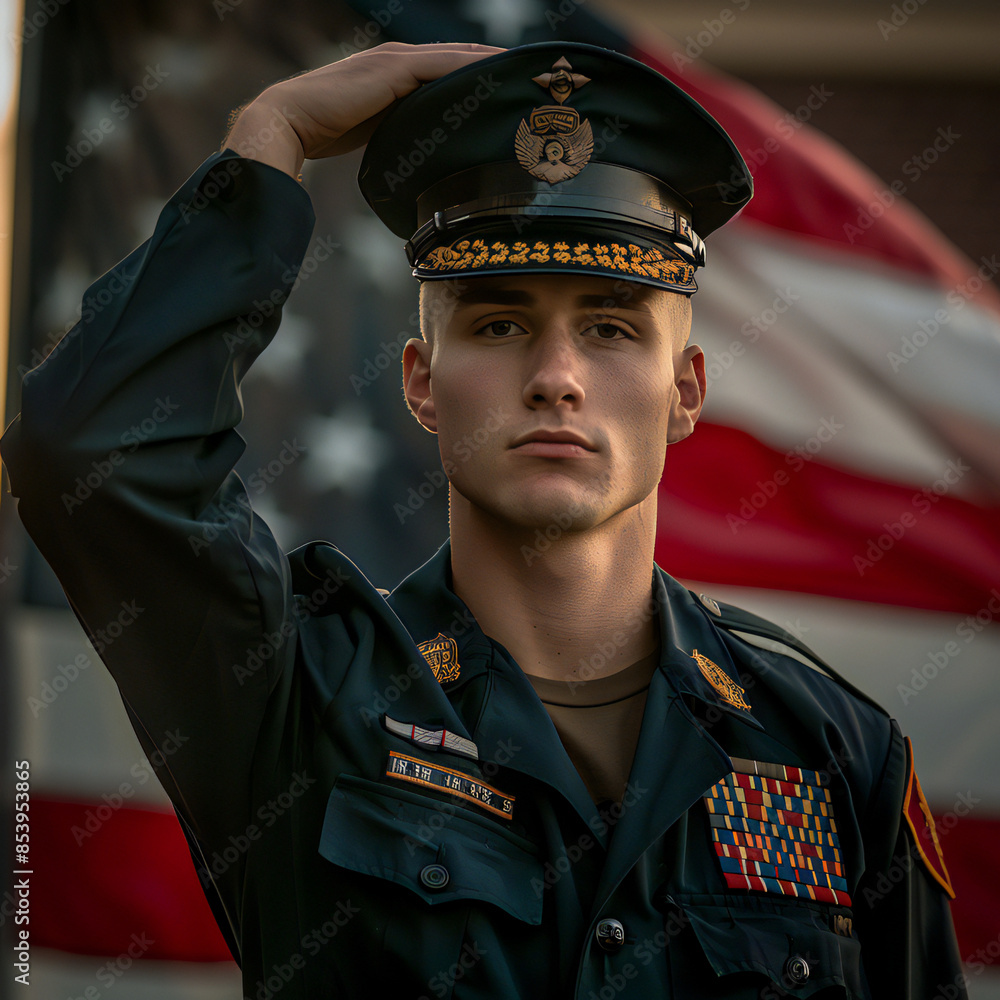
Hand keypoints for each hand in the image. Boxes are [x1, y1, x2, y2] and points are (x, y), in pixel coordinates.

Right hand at [225, 41, 503, 176]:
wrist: (287, 122)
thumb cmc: (323, 136)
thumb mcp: (375, 137)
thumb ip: (400, 139)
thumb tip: (423, 170)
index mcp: (399, 78)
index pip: (451, 72)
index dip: (484, 78)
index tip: (516, 91)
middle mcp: (401, 62)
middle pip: (462, 60)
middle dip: (499, 68)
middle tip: (538, 80)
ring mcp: (397, 62)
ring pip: (459, 58)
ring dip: (495, 65)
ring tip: (530, 74)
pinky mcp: (393, 70)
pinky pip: (443, 65)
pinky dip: (473, 68)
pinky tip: (499, 74)